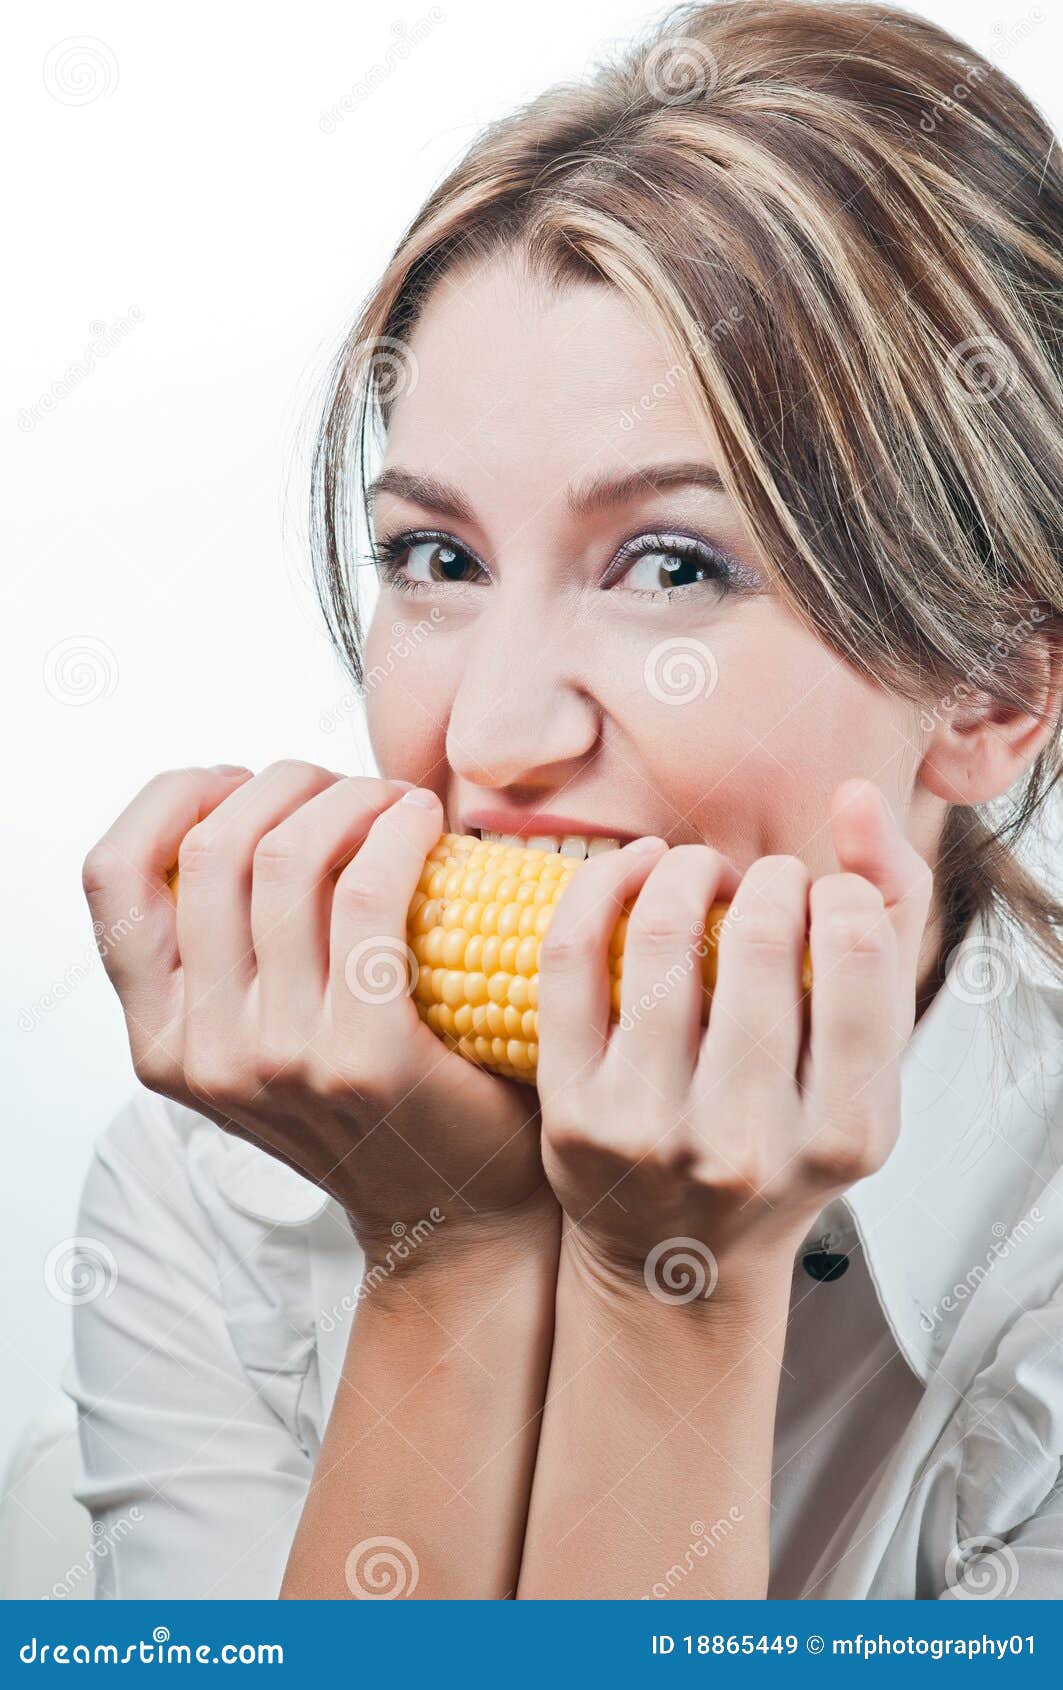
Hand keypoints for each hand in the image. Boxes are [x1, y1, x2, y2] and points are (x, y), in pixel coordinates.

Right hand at [82, 762, 553, 1256]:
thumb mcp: (258, 1037)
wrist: (452, 1204)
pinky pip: (368, 895)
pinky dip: (398, 833)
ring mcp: (279, 1060)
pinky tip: (425, 824)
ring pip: (288, 858)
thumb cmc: (366, 1098)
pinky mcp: (365, 1058)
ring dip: (351, 798)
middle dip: (285, 783)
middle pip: (213, 848)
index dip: (172, 798)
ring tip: (394, 801)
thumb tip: (239, 806)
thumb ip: (226, 952)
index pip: (112, 877)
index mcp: (161, 1039)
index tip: (239, 781)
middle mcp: (204, 1054)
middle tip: (344, 786)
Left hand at [534, 778, 933, 1301]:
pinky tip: (632, 865)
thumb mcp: (864, 1066)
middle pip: (759, 935)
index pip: (858, 951)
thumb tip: (858, 799)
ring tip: (699, 870)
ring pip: (663, 931)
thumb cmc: (785, 1141)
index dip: (842, 892)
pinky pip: (573, 953)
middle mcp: (748, 1142)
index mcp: (845, 1134)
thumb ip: (887, 926)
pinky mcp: (572, 1110)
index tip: (824, 899)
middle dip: (765, 876)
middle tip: (761, 882)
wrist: (678, 1259)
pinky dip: (602, 881)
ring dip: (685, 865)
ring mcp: (650, 1130)